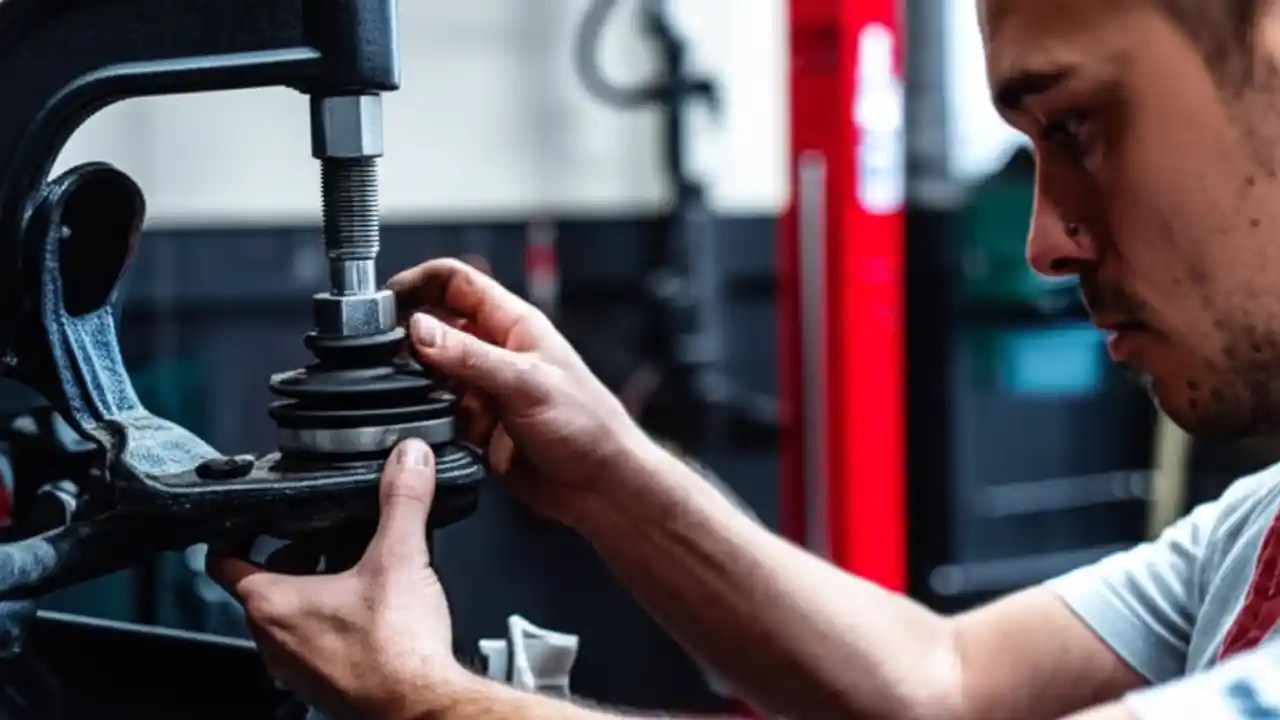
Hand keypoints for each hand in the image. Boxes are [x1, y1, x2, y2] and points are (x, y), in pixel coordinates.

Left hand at [206, 439, 474, 719]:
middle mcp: (275, 641)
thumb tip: (409, 459)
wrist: (422, 706)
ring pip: (292, 616)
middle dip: (297, 556)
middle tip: (330, 535)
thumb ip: (403, 500)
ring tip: (357, 569)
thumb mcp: (401, 556)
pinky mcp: (325, 687)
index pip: (224, 561)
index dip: (237, 532)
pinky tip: (373, 611)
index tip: (253, 517)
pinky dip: (335, 622)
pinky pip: (316, 644)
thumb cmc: (397, 650)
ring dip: (317, 590)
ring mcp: (298, 668)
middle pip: (266, 584)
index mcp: (273, 605)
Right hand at [388, 257, 655, 526]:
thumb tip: (419, 329)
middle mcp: (496, 351)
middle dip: (408, 337)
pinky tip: (433, 429)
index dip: (418, 282)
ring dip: (417, 383)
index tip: (384, 301)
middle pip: (436, 326)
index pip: (455, 282)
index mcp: (513, 325)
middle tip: (382, 354)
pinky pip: (438, 412)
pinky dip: (429, 418)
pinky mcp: (478, 424)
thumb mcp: (525, 383)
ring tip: (409, 396)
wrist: (600, 486)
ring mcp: (485, 388)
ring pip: (432, 372)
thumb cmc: (587, 425)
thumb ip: (469, 357)